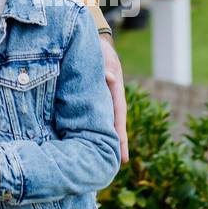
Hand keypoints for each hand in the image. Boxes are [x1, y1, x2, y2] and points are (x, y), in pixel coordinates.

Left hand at [100, 35, 128, 163]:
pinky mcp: (92, 97)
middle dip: (114, 145)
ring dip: (102, 138)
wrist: (93, 42)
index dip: (120, 138)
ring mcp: (102, 99)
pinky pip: (91, 114)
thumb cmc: (99, 50)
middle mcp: (110, 99)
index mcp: (115, 93)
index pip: (118, 118)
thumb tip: (108, 78)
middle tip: (116, 167)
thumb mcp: (103, 56)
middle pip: (112, 125)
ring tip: (100, 159)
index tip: (123, 157)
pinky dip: (91, 127)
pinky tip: (84, 139)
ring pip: (102, 122)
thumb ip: (106, 67)